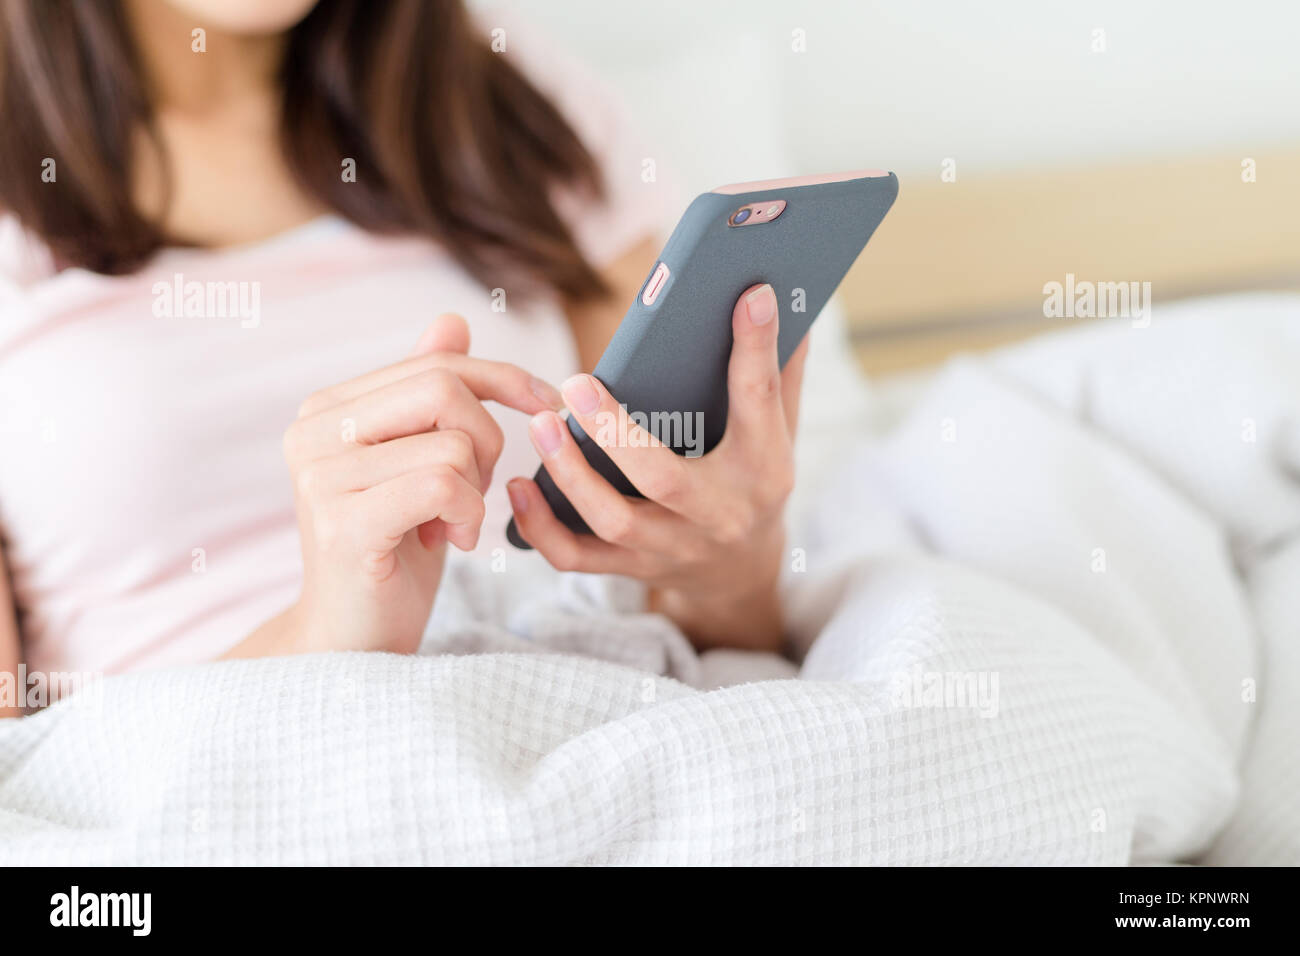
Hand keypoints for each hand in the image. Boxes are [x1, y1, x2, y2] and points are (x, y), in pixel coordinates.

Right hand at [237, 314, 562, 657]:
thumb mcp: (418, 465)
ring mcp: (321, 475)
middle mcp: (312, 431)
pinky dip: (467, 514)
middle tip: (480, 486)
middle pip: (443, 388)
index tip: (546, 405)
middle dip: (489, 437)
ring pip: (451, 442)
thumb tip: (451, 320)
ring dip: (476, 489)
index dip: (503, 378)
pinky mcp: (342, 521)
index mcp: (328, 408)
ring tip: (453, 523)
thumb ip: (425, 394)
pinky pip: (442, 485)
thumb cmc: (395, 552)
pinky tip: (451, 541)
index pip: (436, 363)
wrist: (354, 640)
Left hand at [505, 284, 806, 650]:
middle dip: (615, 432)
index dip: (756, 348)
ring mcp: (672, 548)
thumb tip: (771, 294)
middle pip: (663, 480)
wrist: (742, 572)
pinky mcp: (632, 568)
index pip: (760, 402)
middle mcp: (718, 514)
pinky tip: (519, 484)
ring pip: (612, 521)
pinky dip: (540, 525)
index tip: (748, 294)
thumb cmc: (753, 480)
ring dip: (569, 474)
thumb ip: (776, 370)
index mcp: (764, 468)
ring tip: (540, 424)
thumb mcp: (778, 429)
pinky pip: (576, 557)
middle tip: (577, 382)